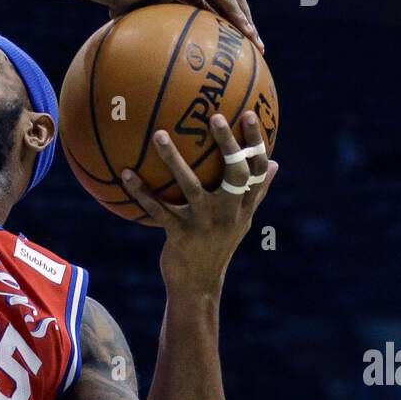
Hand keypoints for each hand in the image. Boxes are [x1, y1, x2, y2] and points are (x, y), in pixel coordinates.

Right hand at [110, 0, 261, 51]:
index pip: (218, 4)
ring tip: (255, 44)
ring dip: (246, 21)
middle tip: (257, 49)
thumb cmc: (122, 7)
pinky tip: (243, 33)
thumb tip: (159, 68)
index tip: (239, 49)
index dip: (232, 25)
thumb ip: (163, 36)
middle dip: (246, 24)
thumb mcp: (151, 25)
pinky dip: (234, 14)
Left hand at [121, 111, 278, 296]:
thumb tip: (275, 163)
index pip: (257, 171)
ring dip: (173, 159)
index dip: (255, 143)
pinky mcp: (180, 235)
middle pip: (235, 174)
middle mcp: (228, 214)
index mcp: (243, 207)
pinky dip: (141, 192)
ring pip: (191, 186)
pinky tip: (126, 174)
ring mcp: (204, 224)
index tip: (251, 113)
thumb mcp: (242, 222)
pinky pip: (158, 209)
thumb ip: (257, 193)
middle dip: (228, 144)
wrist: (199, 286)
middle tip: (215, 116)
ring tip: (159, 134)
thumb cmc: (218, 247)